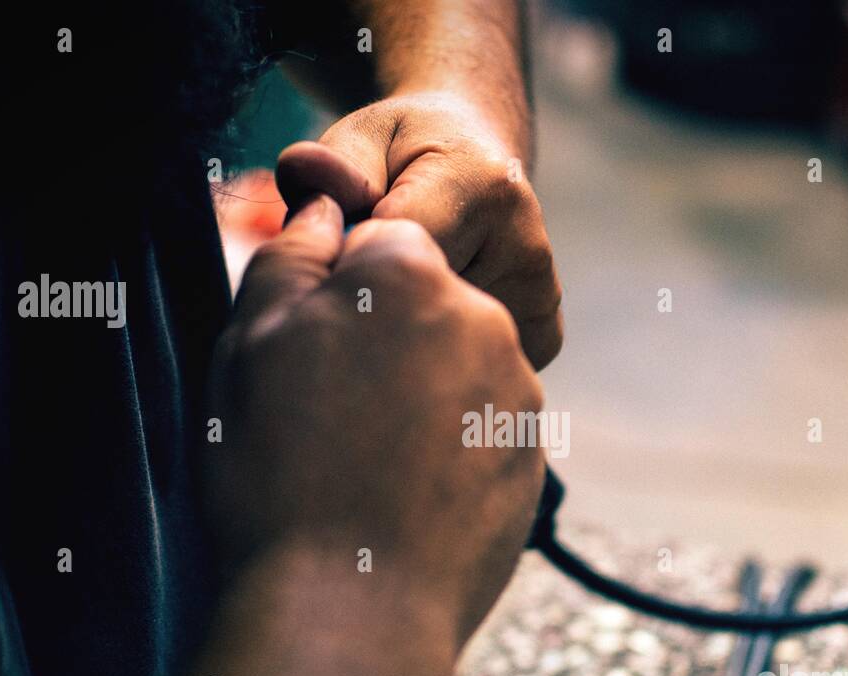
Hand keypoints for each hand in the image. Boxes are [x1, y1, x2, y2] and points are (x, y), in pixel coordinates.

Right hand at [204, 194, 544, 645]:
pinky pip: (479, 434)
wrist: (351, 613)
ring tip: (361, 468)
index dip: (338, 292)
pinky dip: (444, 453)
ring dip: (415, 400)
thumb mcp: (250, 344)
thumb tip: (324, 213)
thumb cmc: (282, 474)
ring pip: (453, 372)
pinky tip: (399, 499)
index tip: (309, 349)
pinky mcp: (530, 462)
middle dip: (383, 343)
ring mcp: (517, 397)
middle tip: (326, 416)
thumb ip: (291, 257)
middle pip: (425, 308)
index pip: (380, 243)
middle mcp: (485, 323)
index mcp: (413, 274)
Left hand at [274, 91, 562, 370]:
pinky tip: (434, 317)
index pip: (397, 260)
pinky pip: (473, 365)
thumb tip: (303, 173)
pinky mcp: (544, 333)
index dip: (350, 269)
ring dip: (411, 333)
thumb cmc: (407, 152)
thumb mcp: (364, 138)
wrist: (475, 157)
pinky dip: (444, 353)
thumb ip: (332, 163)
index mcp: (484, 188)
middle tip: (365, 277)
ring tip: (403, 292)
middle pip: (423, 312)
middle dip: (380, 305)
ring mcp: (540, 297)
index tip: (336, 259)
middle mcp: (526, 246)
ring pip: (445, 347)